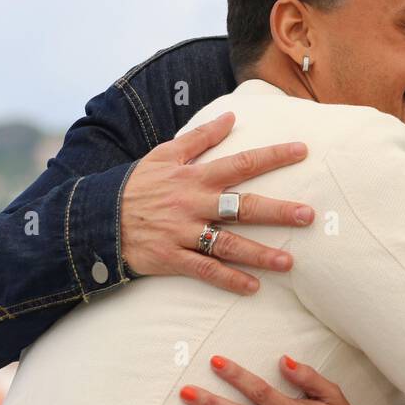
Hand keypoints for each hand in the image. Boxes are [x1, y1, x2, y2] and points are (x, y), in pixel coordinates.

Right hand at [119, 111, 314, 293]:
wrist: (95, 219)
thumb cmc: (136, 185)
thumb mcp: (164, 154)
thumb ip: (200, 138)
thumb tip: (231, 116)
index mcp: (194, 177)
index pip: (241, 163)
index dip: (272, 156)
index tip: (302, 151)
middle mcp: (193, 204)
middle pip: (242, 206)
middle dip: (277, 211)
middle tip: (309, 216)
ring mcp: (182, 232)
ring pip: (228, 244)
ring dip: (259, 254)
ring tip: (289, 262)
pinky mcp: (171, 258)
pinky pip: (204, 270)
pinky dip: (228, 280)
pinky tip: (253, 288)